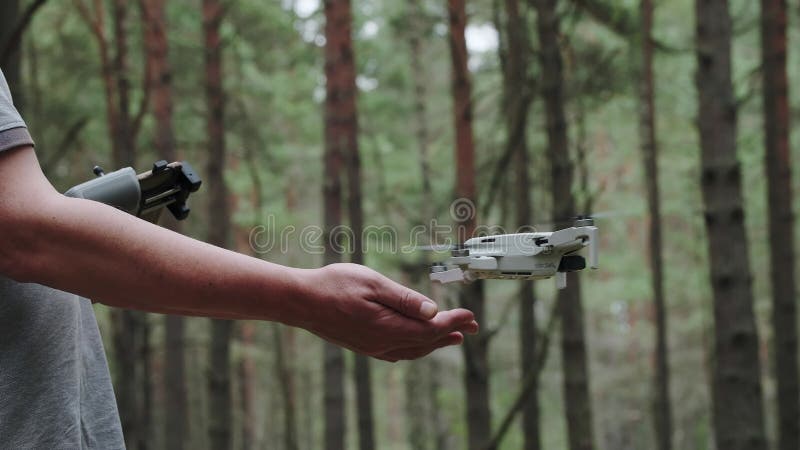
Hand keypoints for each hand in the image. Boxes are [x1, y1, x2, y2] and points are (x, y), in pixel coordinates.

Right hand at [303, 263, 478, 361]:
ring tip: (454, 336)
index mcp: (388, 327)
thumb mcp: (372, 283)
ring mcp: (373, 348)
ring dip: (436, 343)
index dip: (454, 321)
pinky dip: (416, 348)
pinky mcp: (364, 347)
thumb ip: (404, 299)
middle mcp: (383, 343)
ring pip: (413, 350)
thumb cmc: (334, 285)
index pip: (431, 328)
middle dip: (452, 333)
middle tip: (474, 326)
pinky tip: (419, 343)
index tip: (471, 315)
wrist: (300, 302)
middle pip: (426, 342)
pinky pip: (398, 353)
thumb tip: (433, 312)